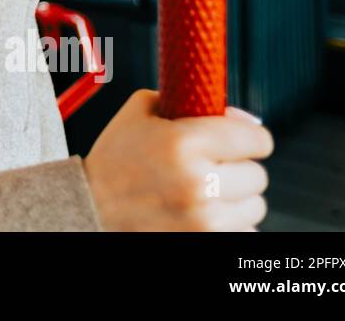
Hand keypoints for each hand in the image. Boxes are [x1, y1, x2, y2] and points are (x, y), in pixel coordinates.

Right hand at [83, 88, 272, 230]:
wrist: (87, 209)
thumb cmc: (114, 161)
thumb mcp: (137, 115)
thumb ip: (185, 101)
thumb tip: (242, 118)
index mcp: (185, 142)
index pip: (257, 139)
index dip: (248, 138)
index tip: (238, 142)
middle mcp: (199, 182)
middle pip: (257, 176)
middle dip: (237, 170)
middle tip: (211, 169)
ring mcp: (204, 219)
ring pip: (254, 208)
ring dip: (234, 200)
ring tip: (202, 194)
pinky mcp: (205, 242)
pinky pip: (243, 232)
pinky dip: (227, 224)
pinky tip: (199, 215)